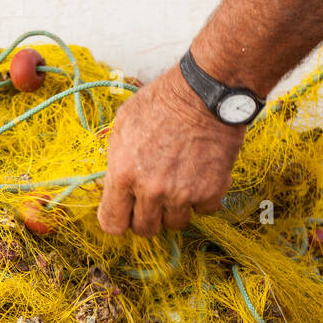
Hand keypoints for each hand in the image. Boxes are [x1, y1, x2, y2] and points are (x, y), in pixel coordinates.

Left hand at [97, 65, 243, 236]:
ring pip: (175, 224)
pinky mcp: (210, 191)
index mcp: (124, 174)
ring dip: (176, 208)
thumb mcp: (123, 126)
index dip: (118, 220)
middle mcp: (151, 190)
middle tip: (154, 198)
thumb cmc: (162, 103)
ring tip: (179, 183)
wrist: (204, 93)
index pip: (112, 223)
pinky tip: (201, 176)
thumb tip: (115, 184)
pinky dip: (203, 198)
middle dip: (147, 217)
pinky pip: (203, 211)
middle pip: (145, 229)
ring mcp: (182, 193)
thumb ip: (117, 162)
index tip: (125, 212)